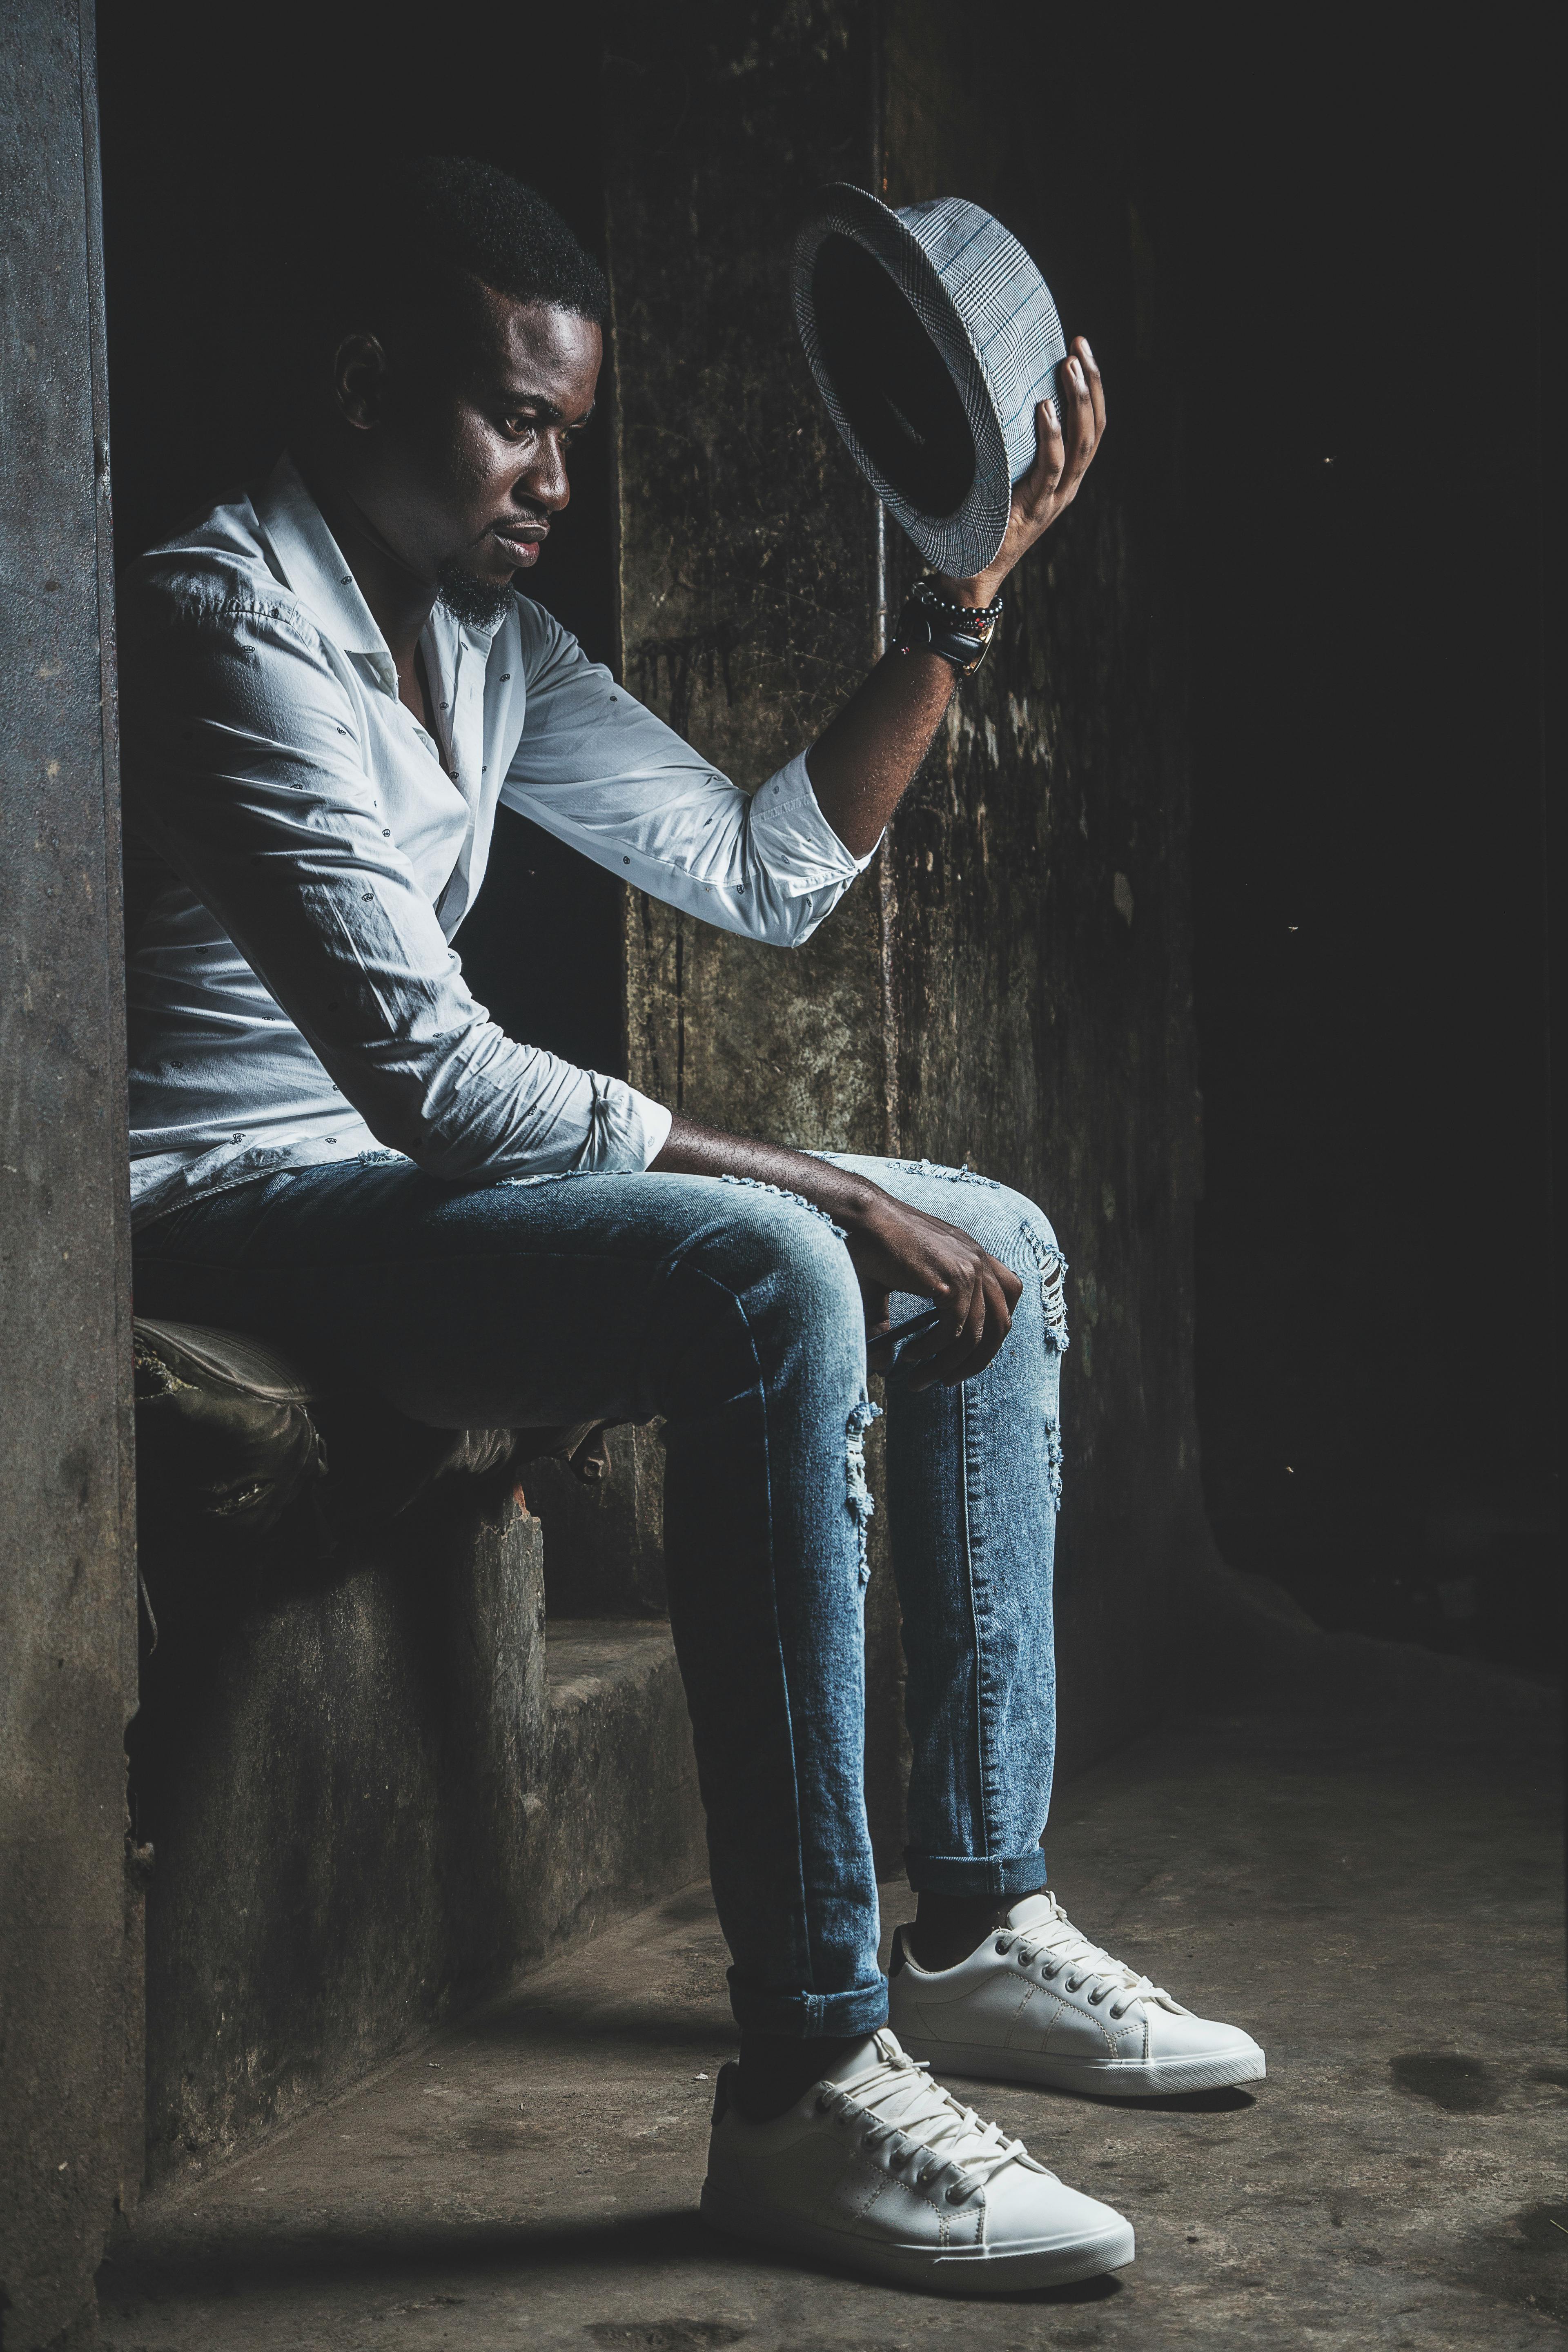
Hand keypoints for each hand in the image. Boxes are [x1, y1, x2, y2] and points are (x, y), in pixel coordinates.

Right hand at [842, 1189, 1023, 1391]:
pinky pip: (955, 1331)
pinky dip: (933, 1351)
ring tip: (920, 1378)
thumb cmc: (871, 1245)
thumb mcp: (891, 1286)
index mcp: (972, 1254)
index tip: (963, 1356)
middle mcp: (979, 1259)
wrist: (861, 1217)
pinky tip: (911, 1355)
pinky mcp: (954, 1281)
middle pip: (1001, 1323)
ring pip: (977, 1334)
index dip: (991, 1332)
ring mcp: (971, 1269)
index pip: (1006, 1298)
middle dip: (976, 1360)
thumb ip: (892, 1320)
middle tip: (947, 1381)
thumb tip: (883, 1364)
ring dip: (948, 1364)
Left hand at [932, 335, 1106, 608]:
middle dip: (1091, 384)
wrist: (972, 572)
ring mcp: (1053, 499)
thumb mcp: (1003, 474)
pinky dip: (1051, 437)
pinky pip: (1050, 469)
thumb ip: (1010, 444)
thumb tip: (993, 397)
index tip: (1080, 347)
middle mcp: (1067, 486)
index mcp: (1065, 477)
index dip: (1092, 386)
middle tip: (1079, 347)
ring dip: (1078, 404)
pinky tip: (1045, 409)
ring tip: (1068, 367)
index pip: (1091, 424)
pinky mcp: (1033, 510)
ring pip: (1081, 446)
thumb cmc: (984, 520)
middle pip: (1094, 429)